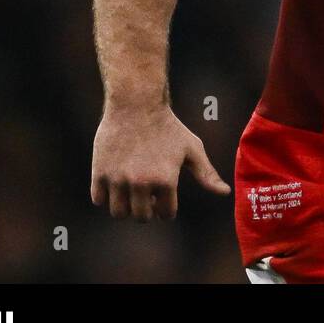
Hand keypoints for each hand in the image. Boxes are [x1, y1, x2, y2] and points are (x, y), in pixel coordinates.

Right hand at [91, 103, 230, 221]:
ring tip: (132, 193)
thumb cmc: (169, 127)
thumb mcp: (192, 148)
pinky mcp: (99, 172)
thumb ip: (207, 174)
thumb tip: (224, 193)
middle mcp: (141, 183)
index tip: (164, 201)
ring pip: (118, 212)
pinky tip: (116, 184)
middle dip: (147, 211)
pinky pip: (98, 199)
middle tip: (148, 199)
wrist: (136, 104)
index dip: (166, 209)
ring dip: (126, 207)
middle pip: (141, 217)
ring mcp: (118, 179)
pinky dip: (105, 196)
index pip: (166, 214)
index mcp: (166, 180)